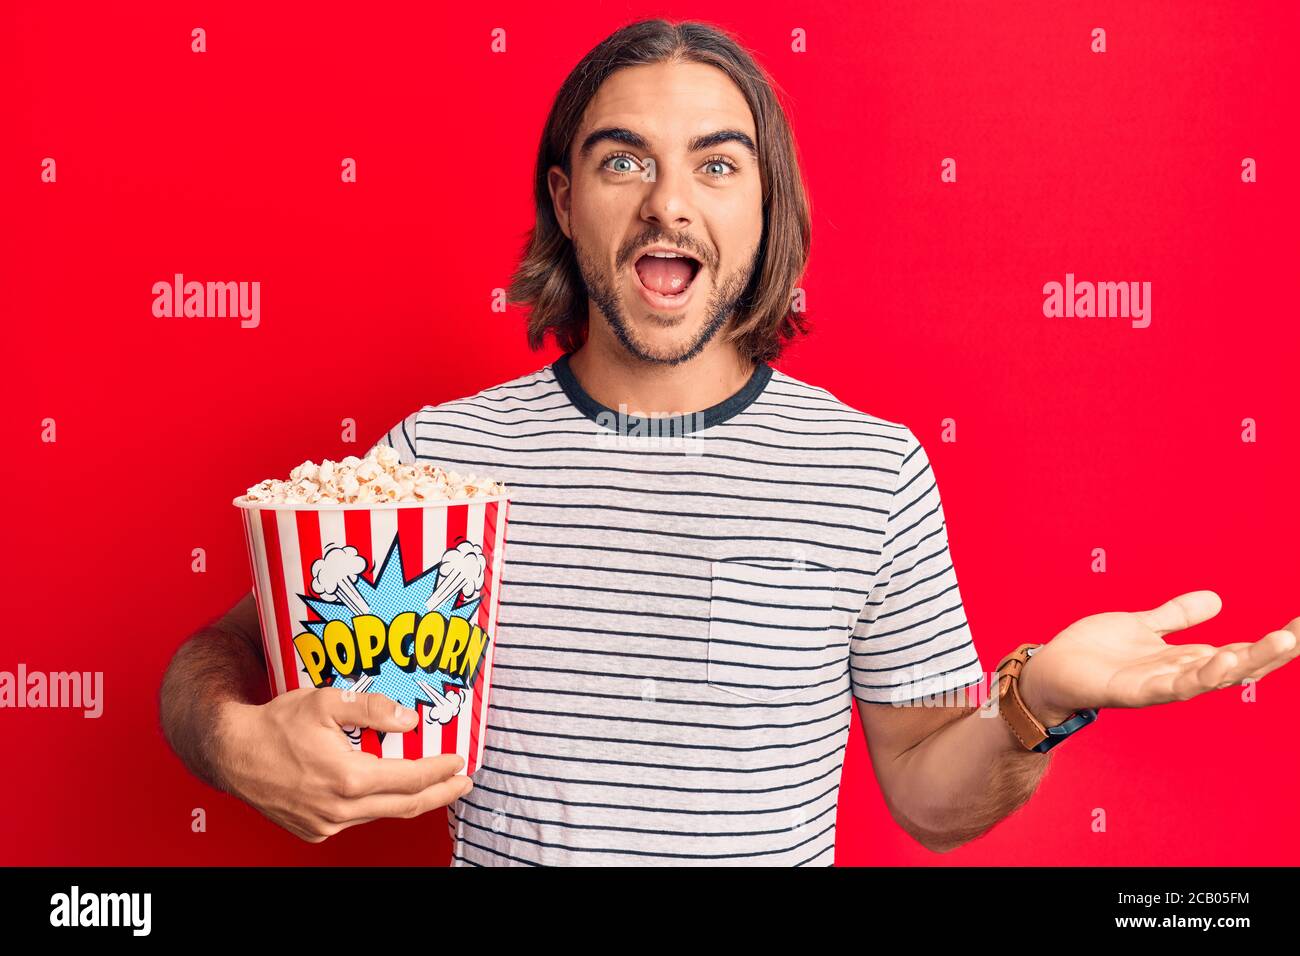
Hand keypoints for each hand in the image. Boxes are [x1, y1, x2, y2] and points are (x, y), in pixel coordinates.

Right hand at [213, 687, 472, 843]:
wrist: (231, 753)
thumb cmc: (275, 725)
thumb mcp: (325, 701)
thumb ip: (371, 709)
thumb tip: (407, 720)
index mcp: (349, 778)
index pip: (412, 780)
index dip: (441, 772)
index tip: (460, 763)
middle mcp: (340, 808)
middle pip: (406, 805)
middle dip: (440, 793)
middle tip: (462, 782)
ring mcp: (327, 824)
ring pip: (380, 812)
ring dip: (409, 799)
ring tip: (429, 784)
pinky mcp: (314, 830)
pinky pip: (354, 819)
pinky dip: (375, 805)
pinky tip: (382, 789)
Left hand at [1017, 591, 1299, 723]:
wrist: (1050, 671)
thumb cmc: (1093, 652)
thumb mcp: (1142, 625)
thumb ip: (1176, 615)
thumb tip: (1217, 598)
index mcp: (1184, 659)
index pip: (1239, 650)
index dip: (1271, 642)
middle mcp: (1178, 675)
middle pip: (1236, 665)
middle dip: (1271, 652)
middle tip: (1299, 635)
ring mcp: (1158, 685)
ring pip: (1212, 677)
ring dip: (1246, 662)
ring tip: (1279, 643)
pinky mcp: (1133, 691)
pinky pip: (1172, 686)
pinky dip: (1199, 676)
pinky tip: (1222, 659)